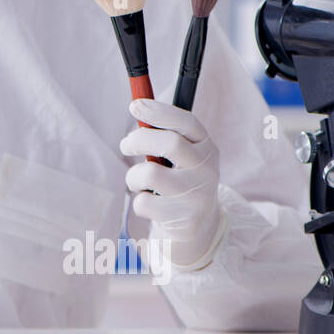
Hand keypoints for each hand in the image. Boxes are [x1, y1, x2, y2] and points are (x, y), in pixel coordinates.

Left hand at [120, 99, 223, 267]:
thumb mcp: (181, 156)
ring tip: (139, 182)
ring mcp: (198, 195)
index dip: (159, 112)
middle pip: (170, 143)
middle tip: (125, 144)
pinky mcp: (185, 220)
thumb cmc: (180, 181)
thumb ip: (163, 134)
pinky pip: (144, 203)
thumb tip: (137, 106)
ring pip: (150, 174)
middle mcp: (207, 169)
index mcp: (207, 147)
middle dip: (139, 139)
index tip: (134, 106)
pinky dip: (139, 203)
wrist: (200, 227)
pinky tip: (152, 205)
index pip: (187, 122)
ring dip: (133, 177)